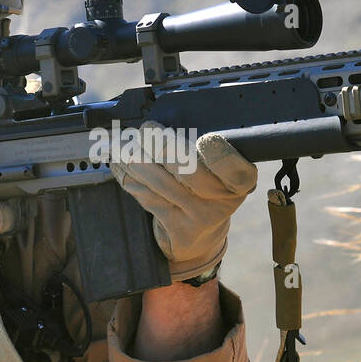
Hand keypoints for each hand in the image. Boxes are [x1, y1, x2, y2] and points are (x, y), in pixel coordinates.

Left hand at [109, 124, 258, 280]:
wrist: (199, 236)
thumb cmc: (205, 191)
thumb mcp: (217, 172)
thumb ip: (199, 150)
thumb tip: (158, 126)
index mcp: (240, 182)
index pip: (233, 168)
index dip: (219, 156)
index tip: (205, 140)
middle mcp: (223, 202)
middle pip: (188, 169)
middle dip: (161, 144)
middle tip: (147, 129)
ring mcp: (199, 217)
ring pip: (159, 181)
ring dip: (136, 158)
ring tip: (125, 143)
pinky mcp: (175, 228)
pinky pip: (146, 196)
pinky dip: (128, 176)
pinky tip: (120, 164)